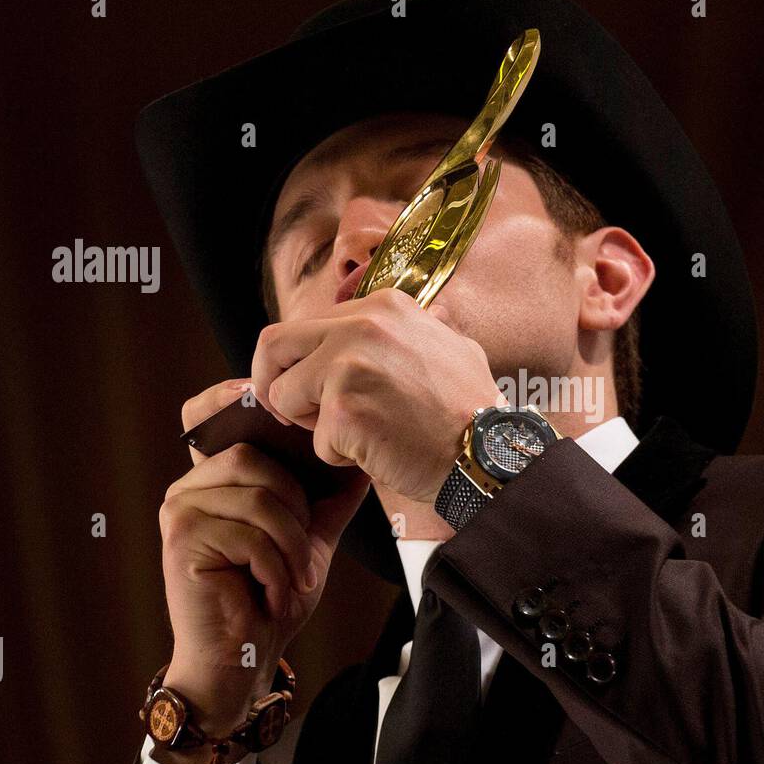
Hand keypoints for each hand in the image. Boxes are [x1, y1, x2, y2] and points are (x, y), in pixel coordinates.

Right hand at [156, 379, 369, 759]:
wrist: (241, 658)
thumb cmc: (269, 599)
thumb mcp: (309, 540)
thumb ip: (328, 500)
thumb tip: (362, 460)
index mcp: (214, 480)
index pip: (207, 417)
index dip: (229, 399)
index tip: (265, 401)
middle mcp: (188, 488)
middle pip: (252, 458)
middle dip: (295, 504)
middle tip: (303, 550)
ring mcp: (180, 511)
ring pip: (258, 498)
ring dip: (291, 544)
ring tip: (294, 577)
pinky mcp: (181, 540)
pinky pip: (249, 535)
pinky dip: (276, 567)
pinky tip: (272, 592)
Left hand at [249, 289, 505, 503]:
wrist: (488, 451)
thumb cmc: (470, 410)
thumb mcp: (444, 345)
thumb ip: (399, 335)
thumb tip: (369, 335)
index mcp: (382, 306)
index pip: (306, 325)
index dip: (300, 362)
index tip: (308, 387)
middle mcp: (361, 325)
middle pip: (275, 345)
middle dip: (275, 383)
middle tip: (289, 413)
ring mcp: (349, 365)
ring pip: (284, 396)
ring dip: (312, 425)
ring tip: (359, 436)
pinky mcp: (343, 408)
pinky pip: (315, 441)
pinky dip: (341, 457)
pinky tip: (380, 453)